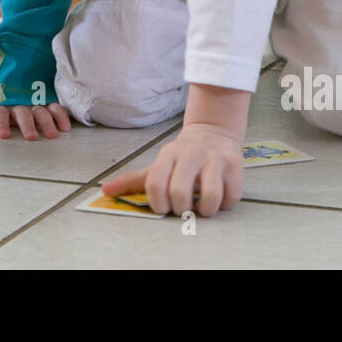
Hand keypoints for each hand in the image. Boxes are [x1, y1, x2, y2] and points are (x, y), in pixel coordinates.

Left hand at [0, 101, 71, 139]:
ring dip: (45, 122)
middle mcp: (17, 102)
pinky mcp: (46, 98)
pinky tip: (64, 127)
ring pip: (39, 111)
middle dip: (26, 125)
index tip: (3, 135)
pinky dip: (60, 115)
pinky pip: (54, 106)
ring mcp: (33, 100)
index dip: (0, 123)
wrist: (15, 59)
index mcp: (1, 103)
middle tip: (30, 137)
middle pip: (21, 113)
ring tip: (51, 135)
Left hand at [102, 123, 242, 216]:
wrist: (213, 131)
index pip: (155, 184)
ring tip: (203, 206)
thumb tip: (105, 191)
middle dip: (181, 210)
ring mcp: (214, 158)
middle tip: (184, 209)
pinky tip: (219, 197)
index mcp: (168, 155)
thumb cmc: (182, 156)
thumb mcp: (157, 164)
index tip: (164, 207)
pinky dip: (225, 204)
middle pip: (180, 193)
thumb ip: (133, 180)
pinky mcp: (235, 164)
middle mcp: (190, 154)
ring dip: (205, 210)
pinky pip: (231, 196)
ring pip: (210, 197)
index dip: (158, 204)